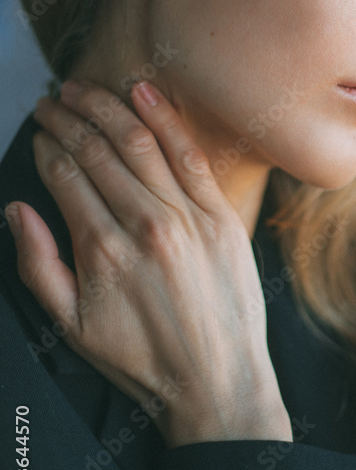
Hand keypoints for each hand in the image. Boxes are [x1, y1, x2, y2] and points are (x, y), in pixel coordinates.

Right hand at [4, 79, 291, 447]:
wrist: (217, 380)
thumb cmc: (142, 358)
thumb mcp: (71, 325)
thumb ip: (36, 264)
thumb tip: (16, 210)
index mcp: (101, 250)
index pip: (65, 173)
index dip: (47, 145)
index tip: (39, 132)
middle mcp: (143, 224)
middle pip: (97, 149)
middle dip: (68, 117)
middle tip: (53, 100)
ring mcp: (187, 216)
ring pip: (139, 141)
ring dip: (106, 106)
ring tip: (83, 89)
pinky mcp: (221, 215)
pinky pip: (189, 154)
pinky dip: (164, 118)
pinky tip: (143, 92)